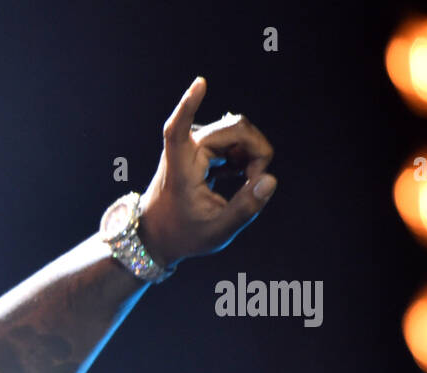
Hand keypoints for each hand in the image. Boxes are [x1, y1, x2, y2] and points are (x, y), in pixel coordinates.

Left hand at [136, 77, 275, 267]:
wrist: (157, 235)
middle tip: (254, 185)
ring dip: (251, 155)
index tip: (200, 82)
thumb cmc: (182, 235)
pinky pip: (234, 139)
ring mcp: (193, 145)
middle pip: (236, 127)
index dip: (190, 105)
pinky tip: (241, 176)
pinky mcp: (201, 148)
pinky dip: (245, 156)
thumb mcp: (217, 233)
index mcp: (180, 168)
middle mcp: (185, 149)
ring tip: (246, 185)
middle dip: (256, 152)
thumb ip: (246, 208)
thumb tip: (270, 180)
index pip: (178, 128)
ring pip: (238, 131)